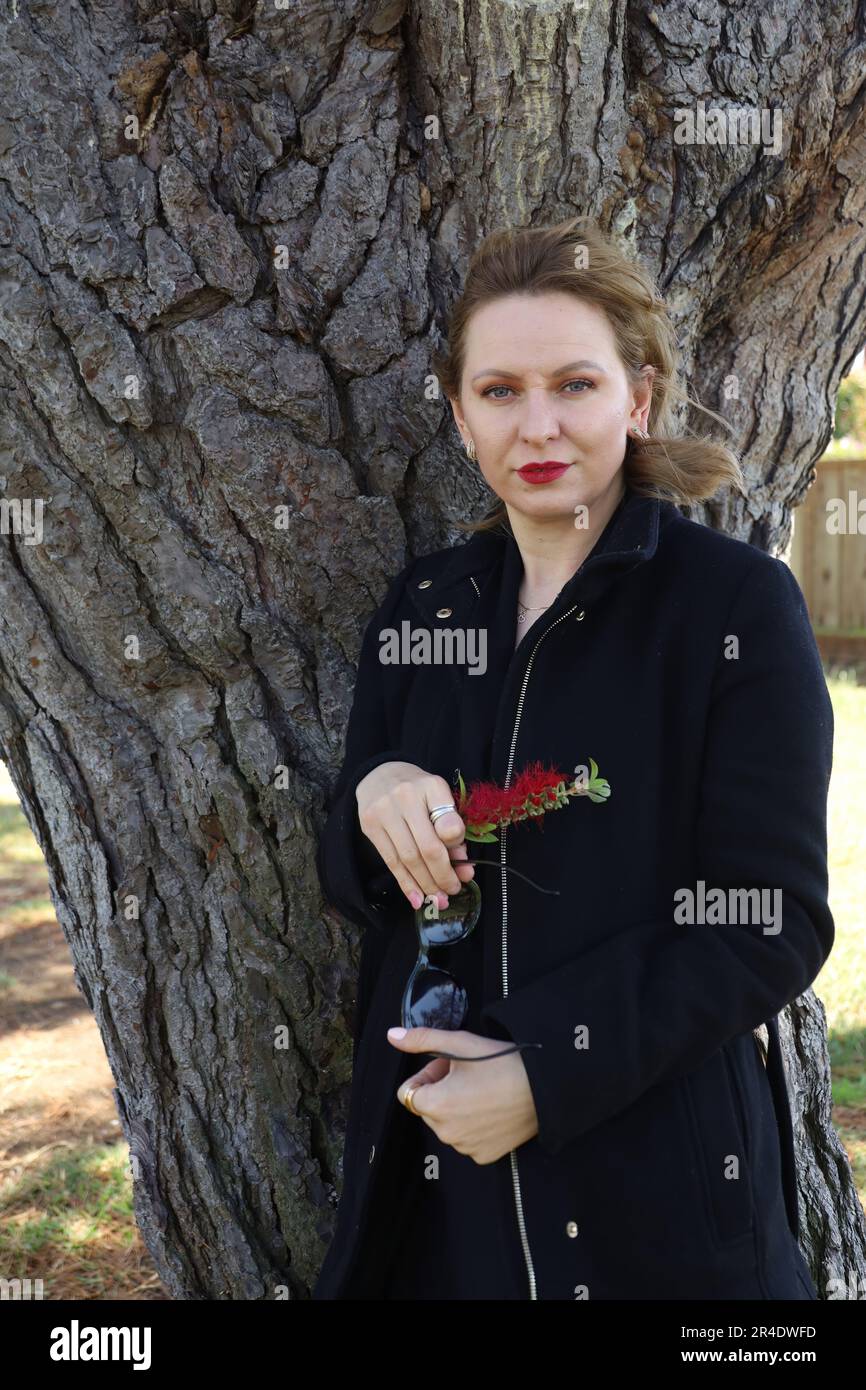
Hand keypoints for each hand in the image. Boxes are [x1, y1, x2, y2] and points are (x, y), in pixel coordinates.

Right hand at [356, 762, 475, 909]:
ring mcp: (383, 811)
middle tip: (454, 890)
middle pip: (427, 847)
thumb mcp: (440, 798)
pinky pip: (390, 862)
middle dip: (443, 876)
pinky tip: (417, 898)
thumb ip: (451, 826)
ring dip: (425, 884)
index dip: (457, 849)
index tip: (465, 865)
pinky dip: (406, 883)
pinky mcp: (369, 826)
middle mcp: (405, 796)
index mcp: (431, 786)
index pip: (448, 823)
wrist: (379, 774)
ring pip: (408, 858)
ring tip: (439, 899)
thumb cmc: (417, 790)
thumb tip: (462, 864)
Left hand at [387, 1025, 538, 1163]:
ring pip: (447, 1124)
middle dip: (441, 1090)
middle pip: (428, 1108)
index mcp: (434, 1105)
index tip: (450, 1066)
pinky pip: (466, 1139)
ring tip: (483, 1090)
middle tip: (469, 1074)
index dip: (427, 1075)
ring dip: (456, 1108)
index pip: (409, 1092)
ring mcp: (465, 1148)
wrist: (544, 1087)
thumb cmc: (501, 1063)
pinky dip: (473, 1126)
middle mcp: (445, 1132)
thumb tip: (393, 1036)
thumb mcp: (459, 1042)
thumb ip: (421, 1040)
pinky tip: (492, 1108)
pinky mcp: (484, 1155)